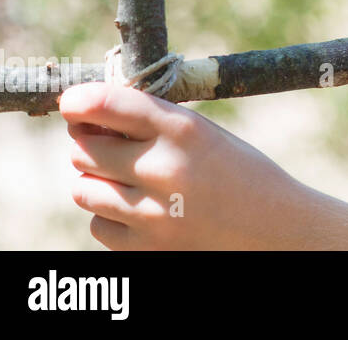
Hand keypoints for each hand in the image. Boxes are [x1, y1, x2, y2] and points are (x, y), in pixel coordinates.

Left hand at [60, 81, 306, 249]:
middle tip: (111, 146)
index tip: (72, 103)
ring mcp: (151, 212)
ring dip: (97, 182)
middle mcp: (163, 167)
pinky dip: (111, 217)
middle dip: (92, 144)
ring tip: (130, 181)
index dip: (79, 101)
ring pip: (83, 189)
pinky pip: (99, 224)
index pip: (108, 105)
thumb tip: (87, 118)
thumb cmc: (241, 172)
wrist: (276, 228)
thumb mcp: (207, 135)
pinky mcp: (146, 247)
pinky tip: (142, 210)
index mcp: (184, 129)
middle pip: (84, 149)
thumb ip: (154, 124)